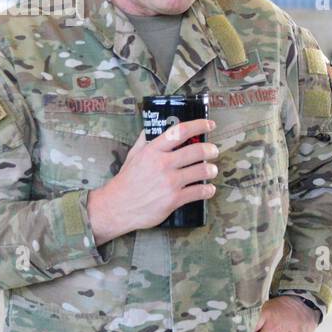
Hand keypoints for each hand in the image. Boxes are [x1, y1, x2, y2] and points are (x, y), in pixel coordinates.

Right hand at [88, 118, 218, 243]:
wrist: (117, 207)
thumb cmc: (126, 181)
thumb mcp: (133, 156)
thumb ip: (145, 141)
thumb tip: (152, 126)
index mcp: (153, 151)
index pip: (180, 132)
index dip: (199, 125)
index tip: (210, 125)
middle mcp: (162, 164)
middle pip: (197, 151)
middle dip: (211, 150)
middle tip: (214, 151)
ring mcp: (169, 182)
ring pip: (202, 171)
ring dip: (212, 170)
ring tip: (212, 170)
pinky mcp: (174, 199)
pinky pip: (200, 192)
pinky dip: (208, 190)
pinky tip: (209, 189)